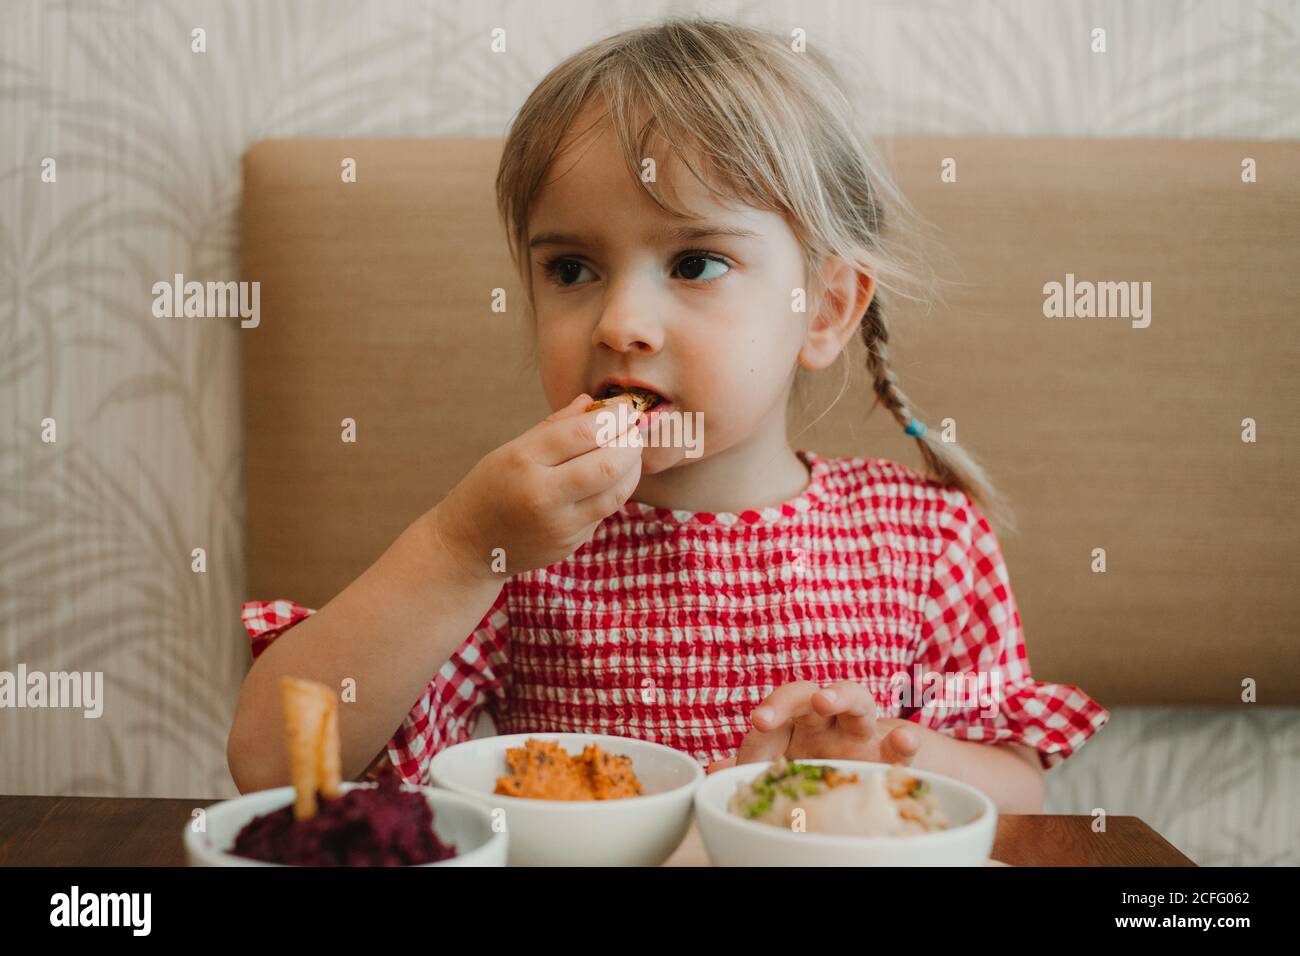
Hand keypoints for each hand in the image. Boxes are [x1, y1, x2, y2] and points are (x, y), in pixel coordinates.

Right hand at [432, 393, 644, 579]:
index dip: (614, 416)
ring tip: (630, 452)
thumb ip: (554, 426)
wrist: (468, 545)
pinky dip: (615, 490)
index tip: (626, 408)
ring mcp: (558, 525)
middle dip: (630, 443)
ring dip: (632, 468)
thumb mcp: (512, 449)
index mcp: (522, 460)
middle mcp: (541, 494)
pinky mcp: (570, 544)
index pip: (583, 432)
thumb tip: (592, 402)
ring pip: (616, 493)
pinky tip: (611, 477)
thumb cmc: (491, 488)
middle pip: (607, 465)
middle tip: (633, 430)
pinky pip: (603, 512)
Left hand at [705, 680, 922, 772]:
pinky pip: (898, 749)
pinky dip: (905, 744)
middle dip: (797, 696)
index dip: (773, 709)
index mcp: (795, 721)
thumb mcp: (772, 771)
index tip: (760, 722)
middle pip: (811, 694)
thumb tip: (712, 771)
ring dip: (841, 695)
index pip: (782, 705)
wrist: (850, 787)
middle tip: (787, 701)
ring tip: (826, 697)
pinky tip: (905, 740)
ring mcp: (857, 736)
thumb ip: (747, 766)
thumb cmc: (803, 772)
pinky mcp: (883, 760)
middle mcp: (825, 721)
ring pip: (857, 701)